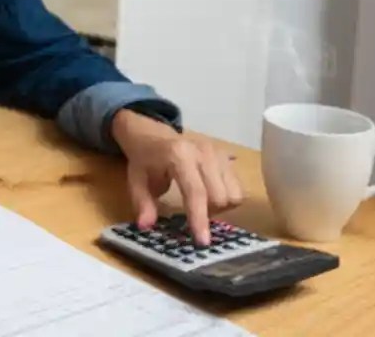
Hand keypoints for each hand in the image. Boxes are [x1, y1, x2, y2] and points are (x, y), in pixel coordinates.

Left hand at [111, 109, 243, 244]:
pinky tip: (210, 194)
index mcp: (179, 156)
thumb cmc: (145, 159)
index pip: (196, 192)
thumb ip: (142, 203)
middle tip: (192, 214)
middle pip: (220, 197)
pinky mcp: (226, 156)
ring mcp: (218, 153)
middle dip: (209, 213)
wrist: (153, 133)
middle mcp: (204, 152)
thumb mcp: (136, 180)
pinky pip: (238, 186)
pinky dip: (227, 197)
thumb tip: (146, 226)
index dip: (200, 219)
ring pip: (234, 193)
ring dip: (221, 207)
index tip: (202, 242)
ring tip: (201, 203)